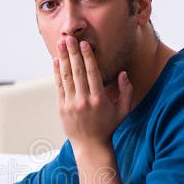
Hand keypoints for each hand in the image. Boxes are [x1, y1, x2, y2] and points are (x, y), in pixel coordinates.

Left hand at [54, 36, 132, 151]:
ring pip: (66, 77)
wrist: (90, 146)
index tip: (84, 44)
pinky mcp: (62, 108)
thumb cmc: (108, 127)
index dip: (87, 57)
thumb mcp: (123, 111)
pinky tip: (56, 60)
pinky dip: (57, 72)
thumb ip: (126, 91)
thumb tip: (123, 73)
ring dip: (63, 59)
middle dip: (73, 53)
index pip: (92, 73)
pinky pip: (59, 86)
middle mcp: (84, 100)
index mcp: (99, 99)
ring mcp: (71, 104)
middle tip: (69, 37)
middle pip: (77, 72)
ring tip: (61, 44)